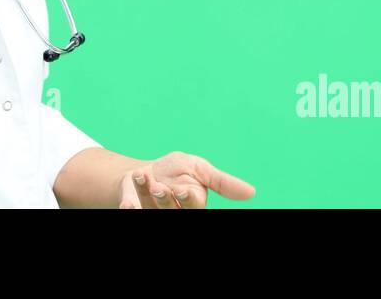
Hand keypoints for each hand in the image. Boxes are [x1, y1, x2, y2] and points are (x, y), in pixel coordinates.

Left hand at [116, 151, 255, 208]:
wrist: (147, 171)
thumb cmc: (176, 171)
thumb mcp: (200, 170)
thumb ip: (222, 182)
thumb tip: (252, 192)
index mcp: (192, 204)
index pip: (192, 206)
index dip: (187, 199)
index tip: (181, 189)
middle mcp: (173, 211)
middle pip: (171, 211)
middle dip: (165, 199)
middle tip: (160, 186)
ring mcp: (151, 210)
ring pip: (150, 209)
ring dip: (145, 193)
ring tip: (142, 175)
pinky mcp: (133, 207)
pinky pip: (131, 211)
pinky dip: (129, 207)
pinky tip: (127, 204)